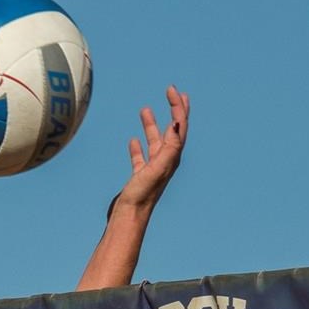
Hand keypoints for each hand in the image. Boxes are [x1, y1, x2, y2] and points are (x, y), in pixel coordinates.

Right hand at [113, 86, 189, 214]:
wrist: (129, 218)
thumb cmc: (142, 195)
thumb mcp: (157, 168)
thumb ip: (169, 147)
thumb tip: (176, 124)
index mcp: (172, 157)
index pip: (179, 126)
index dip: (178, 107)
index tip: (173, 90)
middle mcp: (166, 162)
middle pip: (172, 131)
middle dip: (172, 111)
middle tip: (171, 92)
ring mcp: (152, 169)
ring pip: (154, 141)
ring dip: (152, 125)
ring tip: (145, 109)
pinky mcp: (140, 177)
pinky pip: (141, 156)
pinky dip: (138, 146)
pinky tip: (133, 140)